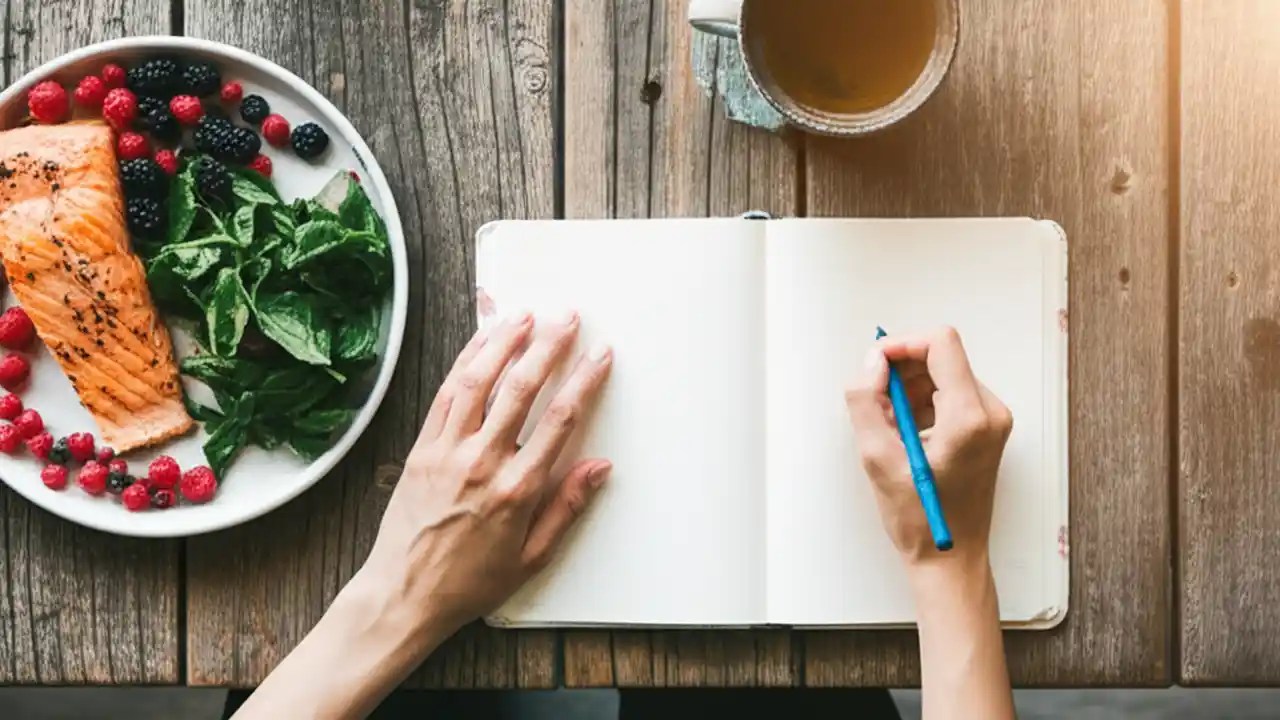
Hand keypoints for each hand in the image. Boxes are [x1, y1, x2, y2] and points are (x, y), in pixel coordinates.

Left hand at [232, 312, 613, 719]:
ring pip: (477, 381)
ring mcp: (446, 452)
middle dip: (547, 346)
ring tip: (525, 314)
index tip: (600, 354)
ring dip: (502, 342)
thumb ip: (567, 507)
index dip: (584, 380)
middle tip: (567, 318)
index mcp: (516, 490)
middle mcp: (481, 463)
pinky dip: (464, 363)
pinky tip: (481, 342)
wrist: (404, 594)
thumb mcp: (532, 557)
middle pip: (520, 389)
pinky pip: (445, 395)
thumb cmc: (470, 582)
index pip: (560, 420)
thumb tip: (599, 467)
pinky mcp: (421, 449)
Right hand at [845, 326, 1011, 566]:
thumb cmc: (918, 519)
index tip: (875, 365)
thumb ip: (866, 401)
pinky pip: (950, 394)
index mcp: (970, 416)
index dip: (902, 345)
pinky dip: (922, 403)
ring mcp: (992, 420)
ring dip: (909, 390)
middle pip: (942, 356)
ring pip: (944, 374)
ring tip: (889, 428)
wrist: (950, 558)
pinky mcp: (987, 429)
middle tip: (876, 404)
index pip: (941, 343)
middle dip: (901, 371)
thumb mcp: (878, 458)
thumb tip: (872, 362)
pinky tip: (905, 435)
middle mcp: (990, 412)